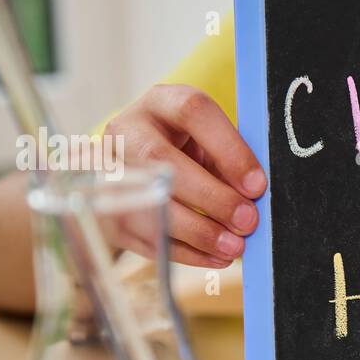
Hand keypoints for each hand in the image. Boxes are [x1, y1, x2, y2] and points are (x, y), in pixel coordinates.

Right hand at [103, 84, 265, 267]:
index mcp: (162, 102)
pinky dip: (184, 252)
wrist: (136, 161)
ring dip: (196, 231)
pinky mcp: (104, 208)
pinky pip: (142, 236)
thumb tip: (253, 197)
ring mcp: (108, 169)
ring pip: (147, 202)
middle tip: (246, 222)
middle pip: (162, 161)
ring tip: (233, 247)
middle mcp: (128, 130)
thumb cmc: (187, 148)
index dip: (228, 149)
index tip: (256, 185)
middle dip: (211, 197)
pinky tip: (214, 257)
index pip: (193, 111)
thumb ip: (228, 162)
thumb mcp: (209, 142)